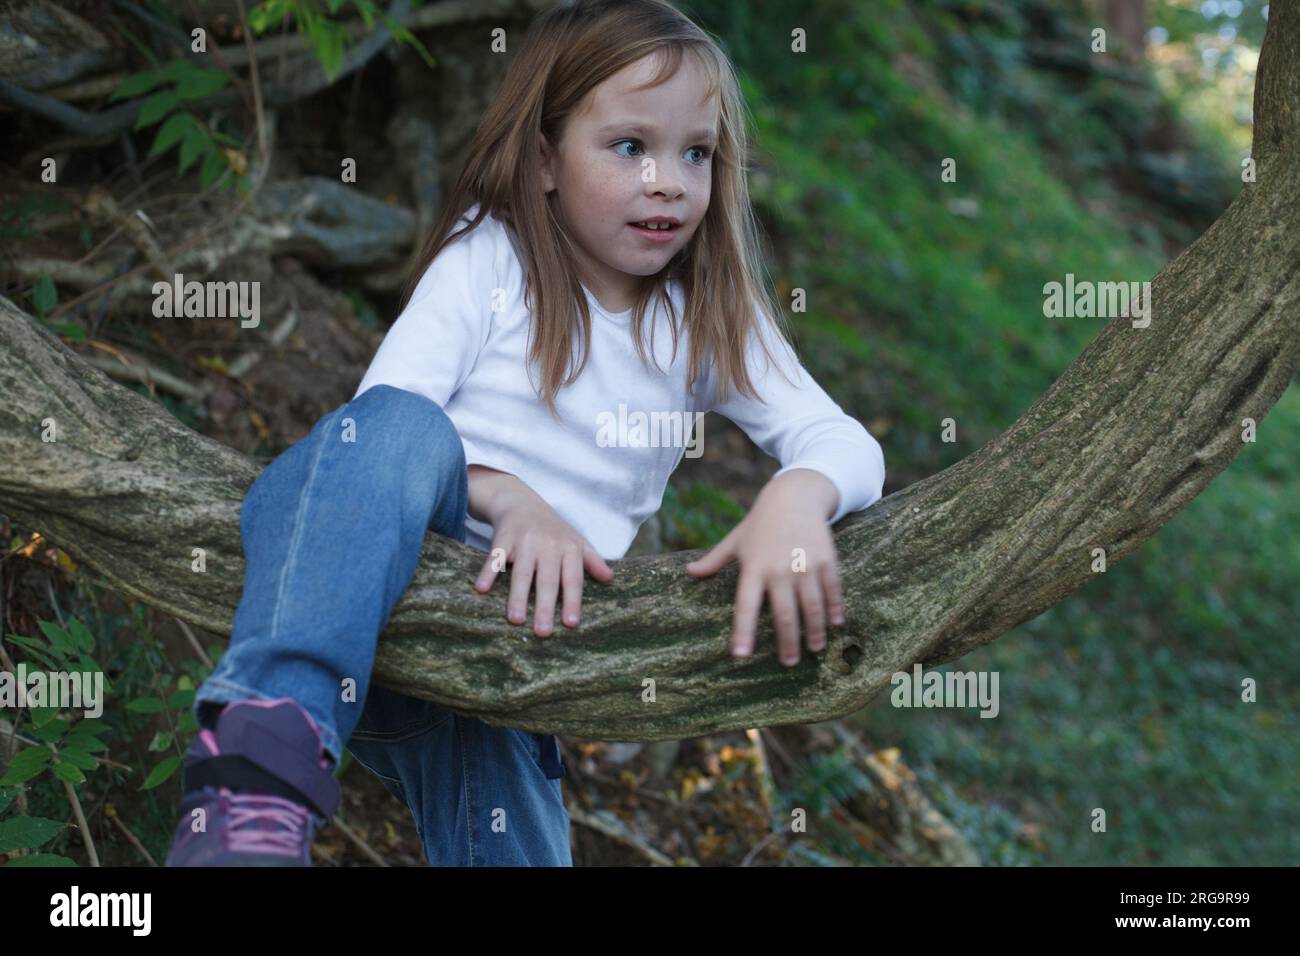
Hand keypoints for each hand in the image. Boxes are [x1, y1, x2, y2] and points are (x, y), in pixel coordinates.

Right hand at [471, 476, 613, 636]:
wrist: (521, 501)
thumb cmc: (552, 529)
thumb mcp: (576, 541)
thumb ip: (592, 561)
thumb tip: (610, 579)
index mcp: (569, 548)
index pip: (573, 578)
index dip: (572, 601)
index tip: (571, 623)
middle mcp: (548, 545)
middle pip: (547, 579)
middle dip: (544, 606)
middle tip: (543, 632)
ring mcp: (524, 541)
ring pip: (521, 572)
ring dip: (517, 596)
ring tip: (515, 620)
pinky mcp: (503, 538)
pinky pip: (495, 558)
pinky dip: (487, 572)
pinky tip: (481, 590)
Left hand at [685, 470, 843, 664]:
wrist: (794, 496)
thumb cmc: (760, 523)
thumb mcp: (736, 540)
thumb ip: (714, 560)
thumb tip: (688, 573)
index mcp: (754, 568)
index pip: (745, 606)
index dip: (743, 632)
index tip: (741, 656)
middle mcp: (779, 569)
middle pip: (785, 615)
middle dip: (788, 643)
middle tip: (788, 662)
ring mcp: (805, 565)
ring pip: (812, 607)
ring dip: (814, 632)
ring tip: (815, 648)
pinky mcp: (826, 560)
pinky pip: (832, 590)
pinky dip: (834, 609)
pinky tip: (834, 624)